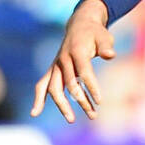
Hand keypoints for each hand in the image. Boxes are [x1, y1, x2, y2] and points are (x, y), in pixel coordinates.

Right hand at [31, 0, 115, 122]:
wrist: (80, 25)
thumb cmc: (95, 33)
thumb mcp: (104, 36)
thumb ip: (106, 46)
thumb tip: (110, 55)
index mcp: (76, 51)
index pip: (83, 72)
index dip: (91, 87)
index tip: (99, 101)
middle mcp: (63, 60)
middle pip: (66, 84)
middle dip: (79, 100)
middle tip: (92, 115)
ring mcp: (56, 65)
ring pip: (53, 88)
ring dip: (62, 105)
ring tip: (72, 120)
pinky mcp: (54, 70)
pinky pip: (42, 85)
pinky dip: (39, 99)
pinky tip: (35, 113)